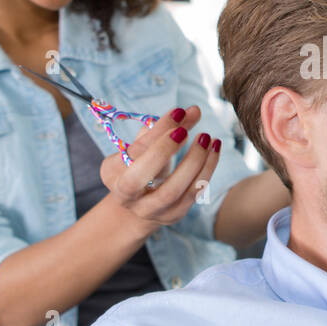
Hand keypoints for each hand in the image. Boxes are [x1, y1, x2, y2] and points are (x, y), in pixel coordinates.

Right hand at [98, 104, 220, 233]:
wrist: (141, 202)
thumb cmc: (142, 164)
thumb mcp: (145, 145)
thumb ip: (166, 126)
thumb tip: (193, 110)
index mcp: (111, 173)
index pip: (133, 151)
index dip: (157, 131)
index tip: (178, 112)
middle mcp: (126, 197)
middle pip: (140, 179)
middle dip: (163, 152)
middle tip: (184, 130)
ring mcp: (150, 210)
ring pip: (173, 190)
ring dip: (193, 161)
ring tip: (207, 138)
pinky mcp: (173, 215)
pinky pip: (192, 193)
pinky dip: (207, 169)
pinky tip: (214, 148)